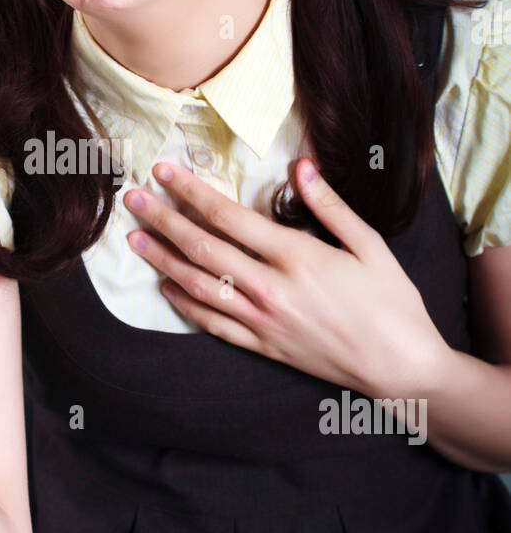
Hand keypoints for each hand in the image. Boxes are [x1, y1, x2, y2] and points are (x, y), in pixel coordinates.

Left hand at [123, 158, 449, 398]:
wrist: (400, 367)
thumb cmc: (391, 302)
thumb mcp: (370, 245)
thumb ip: (330, 205)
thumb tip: (300, 166)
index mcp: (297, 257)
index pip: (229, 218)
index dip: (192, 192)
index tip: (164, 171)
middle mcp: (272, 289)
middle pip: (203, 249)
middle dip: (163, 221)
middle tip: (132, 200)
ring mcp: (264, 322)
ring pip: (200, 286)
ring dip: (164, 260)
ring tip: (134, 240)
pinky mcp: (264, 347)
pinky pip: (214, 324)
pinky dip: (186, 305)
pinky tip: (167, 287)